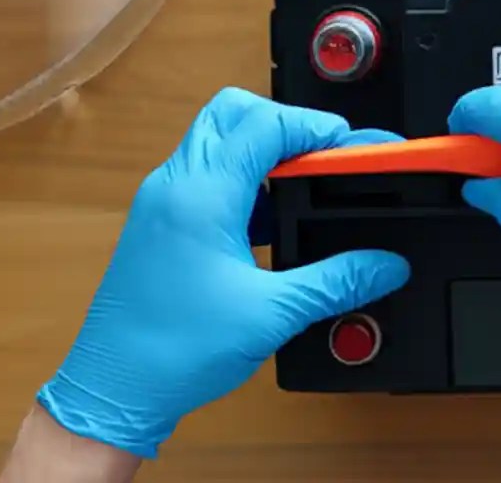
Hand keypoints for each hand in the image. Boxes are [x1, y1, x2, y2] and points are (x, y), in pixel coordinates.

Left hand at [37, 88, 409, 457]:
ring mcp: (162, 201)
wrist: (114, 388)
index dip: (316, 127)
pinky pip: (205, 174)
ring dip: (262, 150)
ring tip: (303, 188)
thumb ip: (338, 281)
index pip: (265, 124)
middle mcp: (175, 185)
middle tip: (325, 155)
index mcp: (202, 195)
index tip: (352, 147)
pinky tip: (269, 223)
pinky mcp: (159, 222)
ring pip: (216, 139)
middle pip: (233, 112)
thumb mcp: (273, 314)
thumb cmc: (174, 352)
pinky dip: (242, 179)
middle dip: (286, 122)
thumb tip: (386, 264)